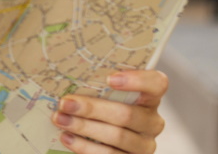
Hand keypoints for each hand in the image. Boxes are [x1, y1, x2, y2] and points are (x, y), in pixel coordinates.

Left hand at [51, 70, 167, 153]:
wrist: (101, 140)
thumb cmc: (99, 107)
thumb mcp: (102, 94)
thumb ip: (95, 84)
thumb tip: (65, 71)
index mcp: (149, 98)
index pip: (157, 84)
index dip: (137, 80)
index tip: (109, 79)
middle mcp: (152, 121)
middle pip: (128, 114)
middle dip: (92, 108)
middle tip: (65, 103)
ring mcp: (144, 144)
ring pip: (118, 136)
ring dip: (84, 127)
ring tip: (60, 120)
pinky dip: (85, 146)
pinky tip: (67, 137)